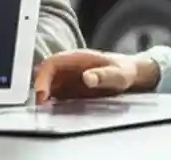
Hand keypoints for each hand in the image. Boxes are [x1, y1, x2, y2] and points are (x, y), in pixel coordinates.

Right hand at [31, 50, 158, 103]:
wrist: (131, 74)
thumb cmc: (124, 71)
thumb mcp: (118, 75)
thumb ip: (104, 75)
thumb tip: (87, 78)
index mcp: (77, 58)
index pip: (52, 64)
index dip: (43, 78)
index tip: (43, 94)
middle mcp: (69, 66)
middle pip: (45, 74)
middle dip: (38, 88)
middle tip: (40, 106)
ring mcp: (68, 77)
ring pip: (47, 84)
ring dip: (42, 96)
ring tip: (43, 111)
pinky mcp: (70, 88)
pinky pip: (54, 93)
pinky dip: (50, 101)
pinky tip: (51, 111)